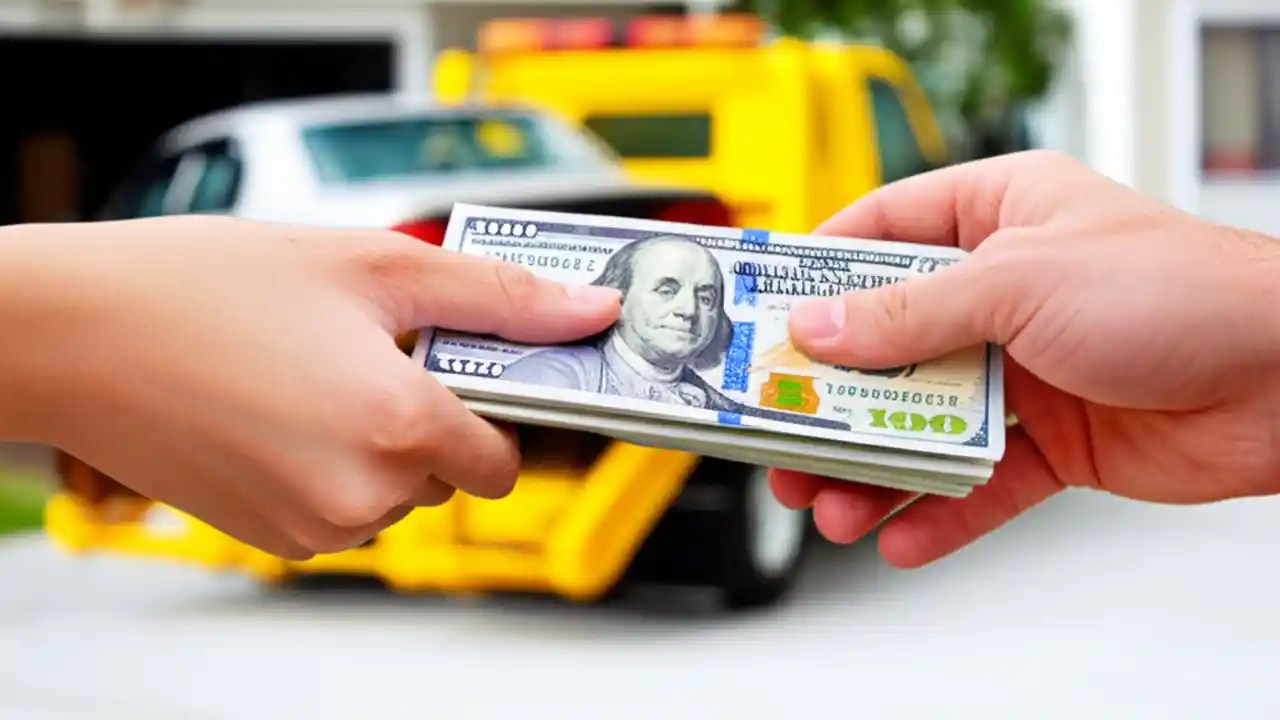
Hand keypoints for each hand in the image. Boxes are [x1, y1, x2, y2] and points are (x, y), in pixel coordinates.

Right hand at [0, 216, 620, 559]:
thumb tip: (590, 312)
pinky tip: (284, 409)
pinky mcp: (274, 538)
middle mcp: (365, 492)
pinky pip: (342, 508)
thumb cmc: (209, 287)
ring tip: (314, 373)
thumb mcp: (378, 266)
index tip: (465, 370)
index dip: (491, 408)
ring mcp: (316, 525)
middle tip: (370, 350)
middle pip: (449, 472)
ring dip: (378, 442)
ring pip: (396, 491)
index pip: (503, 458)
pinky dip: (331, 466)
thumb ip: (501, 300)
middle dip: (429, 416)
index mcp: (401, 426)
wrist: (80, 335)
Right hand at [772, 150, 1279, 567]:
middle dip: (833, 397)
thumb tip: (818, 328)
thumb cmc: (1181, 291)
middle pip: (888, 344)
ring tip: (829, 504)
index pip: (882, 234)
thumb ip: (910, 311)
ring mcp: (1026, 369)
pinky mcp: (1054, 440)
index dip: (817, 274)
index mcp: (996, 217)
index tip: (763, 313)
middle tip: (783, 433)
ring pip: (925, 421)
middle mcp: (1003, 292)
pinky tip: (901, 535)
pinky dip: (940, 511)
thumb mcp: (1019, 282)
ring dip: (874, 467)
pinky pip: (979, 480)